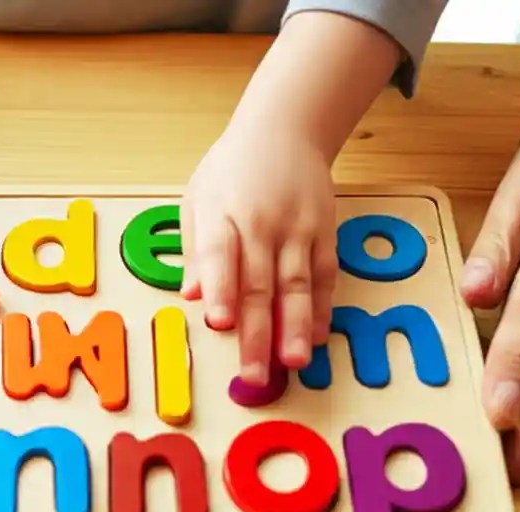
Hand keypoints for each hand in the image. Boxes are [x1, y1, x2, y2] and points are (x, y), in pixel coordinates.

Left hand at [181, 127, 337, 383]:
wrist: (286, 129)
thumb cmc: (232, 172)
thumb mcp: (199, 200)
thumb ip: (196, 251)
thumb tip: (193, 297)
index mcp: (223, 214)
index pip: (220, 255)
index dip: (221, 291)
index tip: (220, 324)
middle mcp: (262, 223)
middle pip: (260, 283)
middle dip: (257, 333)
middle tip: (253, 374)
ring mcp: (298, 228)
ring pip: (298, 284)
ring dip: (295, 327)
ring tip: (292, 364)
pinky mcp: (325, 232)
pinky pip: (326, 276)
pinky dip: (322, 309)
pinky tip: (315, 338)